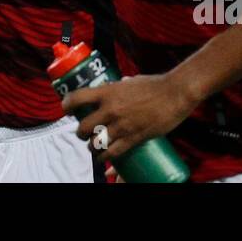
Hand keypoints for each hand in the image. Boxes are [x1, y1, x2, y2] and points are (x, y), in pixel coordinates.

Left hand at [62, 71, 196, 160]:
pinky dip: (104, 158)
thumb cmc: (155, 84)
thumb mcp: (130, 81)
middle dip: (80, 133)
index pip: (77, 98)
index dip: (67, 105)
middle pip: (83, 127)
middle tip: (83, 133)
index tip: (66, 109)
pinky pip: (113, 152)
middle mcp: (111, 110)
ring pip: (96, 143)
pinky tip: (102, 159)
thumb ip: (118, 87)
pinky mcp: (134, 138)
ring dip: (92, 147)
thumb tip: (112, 89)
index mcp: (108, 92)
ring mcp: (121, 125)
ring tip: (93, 146)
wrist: (175, 94)